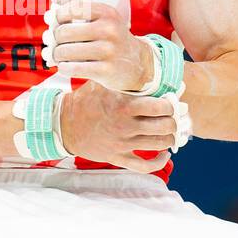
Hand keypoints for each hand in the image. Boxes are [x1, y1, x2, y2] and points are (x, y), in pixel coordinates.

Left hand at [43, 0, 153, 92]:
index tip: (56, 23)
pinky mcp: (105, 71)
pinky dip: (63, 68)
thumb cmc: (112, 37)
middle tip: (54, 43)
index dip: (57, 17)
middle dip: (54, 39)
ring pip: (65, 51)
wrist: (137, 62)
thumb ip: (77, 5)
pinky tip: (65, 66)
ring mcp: (108, 50)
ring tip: (58, 55)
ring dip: (56, 55)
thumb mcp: (102, 17)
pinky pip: (72, 68)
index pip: (71, 9)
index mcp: (106, 12)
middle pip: (64, 32)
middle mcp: (109, 29)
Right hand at [59, 80, 174, 172]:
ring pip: (159, 144)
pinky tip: (163, 153)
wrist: (64, 124)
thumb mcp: (103, 82)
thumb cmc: (86, 100)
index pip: (161, 107)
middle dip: (173, 121)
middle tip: (172, 117)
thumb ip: (126, 79)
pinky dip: (159, 161)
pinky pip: (145, 166)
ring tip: (169, 132)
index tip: (169, 102)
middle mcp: (125, 126)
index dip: (170, 104)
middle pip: (165, 126)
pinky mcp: (117, 157)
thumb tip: (152, 71)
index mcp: (124, 105)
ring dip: (169, 138)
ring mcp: (122, 144)